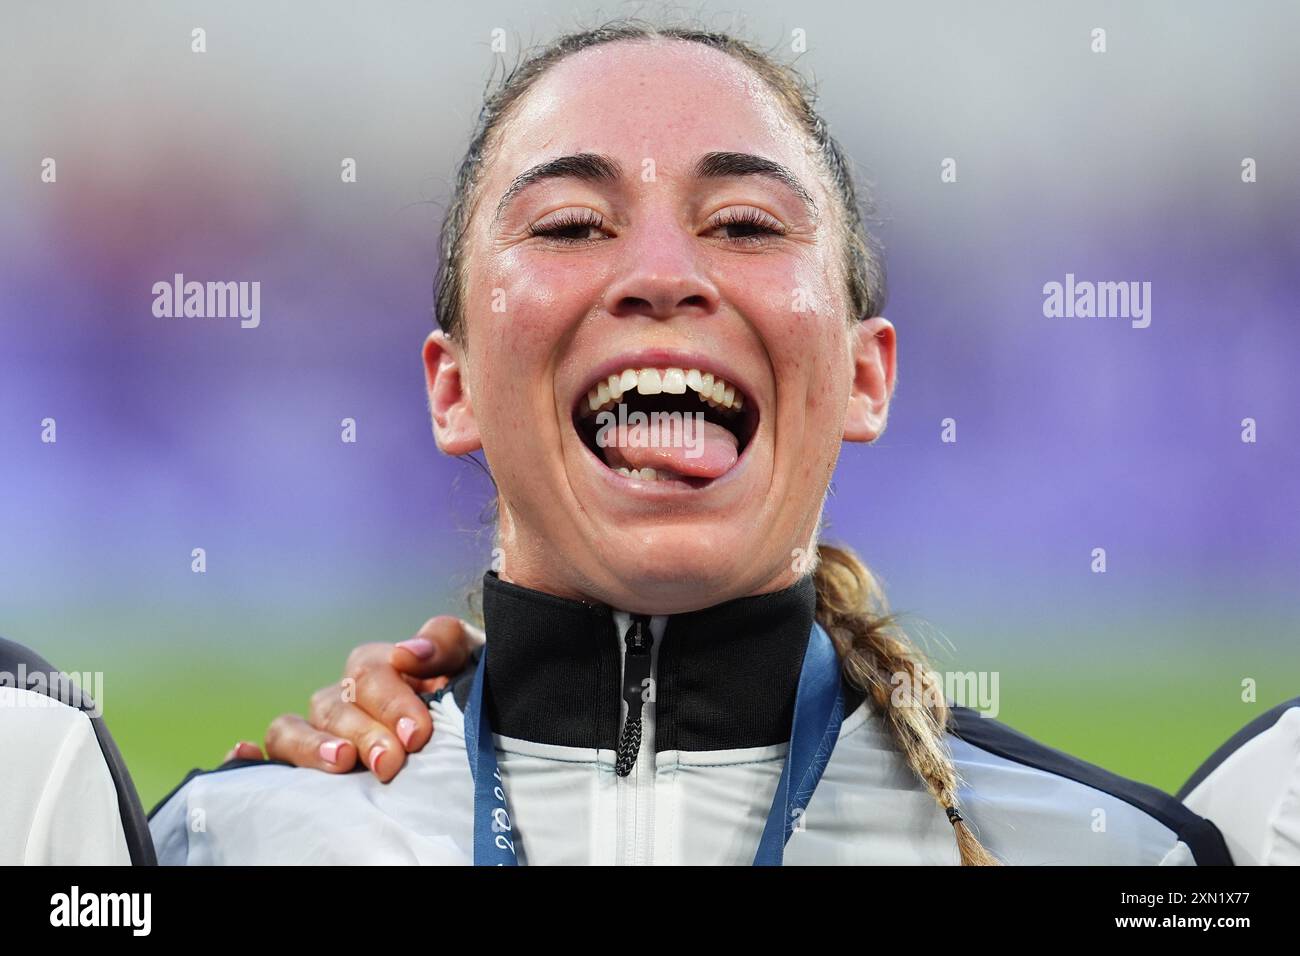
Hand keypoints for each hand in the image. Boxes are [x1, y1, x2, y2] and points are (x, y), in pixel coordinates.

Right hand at [223, 615, 479, 781]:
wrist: (478, 725)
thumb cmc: (467, 689)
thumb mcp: (470, 658)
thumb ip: (445, 643)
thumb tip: (407, 653)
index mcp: (381, 667)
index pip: (371, 671)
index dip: (392, 701)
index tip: (418, 734)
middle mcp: (345, 696)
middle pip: (334, 704)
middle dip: (364, 731)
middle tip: (392, 761)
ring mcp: (322, 730)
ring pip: (292, 728)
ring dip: (313, 746)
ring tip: (342, 763)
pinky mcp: (309, 761)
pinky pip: (268, 753)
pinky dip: (250, 755)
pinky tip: (244, 756)